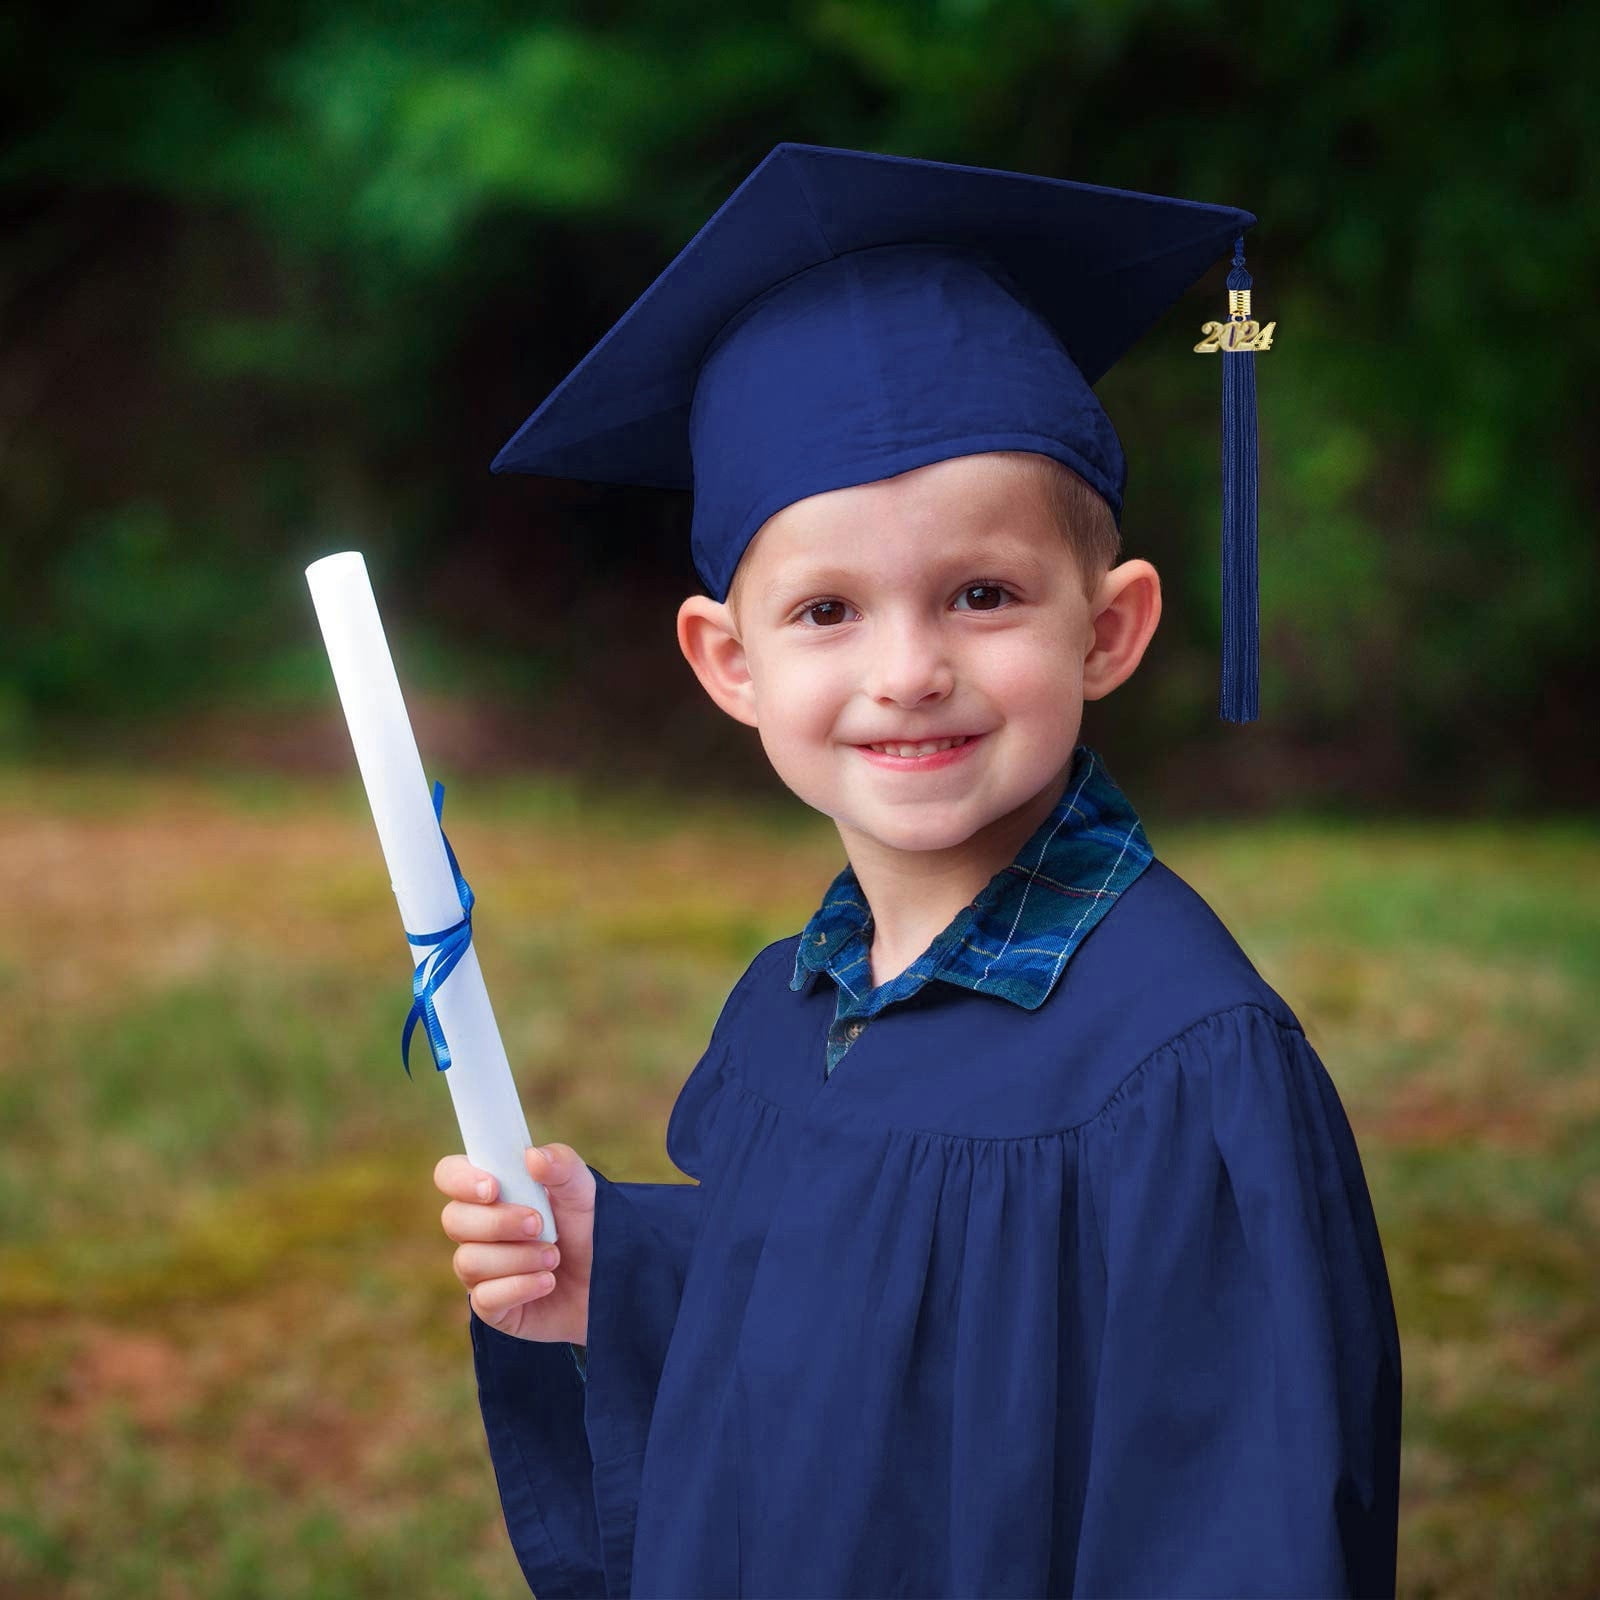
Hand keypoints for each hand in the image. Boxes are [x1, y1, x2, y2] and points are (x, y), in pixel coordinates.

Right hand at [435, 1143, 594, 1343]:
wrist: (610, 1282)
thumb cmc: (589, 1228)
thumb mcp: (583, 1191)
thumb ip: (562, 1166)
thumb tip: (531, 1156)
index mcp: (492, 1191)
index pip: (449, 1174)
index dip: (461, 1180)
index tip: (493, 1188)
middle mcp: (477, 1229)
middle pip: (454, 1219)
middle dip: (498, 1223)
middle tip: (538, 1225)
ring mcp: (481, 1269)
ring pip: (468, 1261)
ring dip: (517, 1258)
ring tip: (553, 1258)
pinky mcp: (491, 1306)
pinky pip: (484, 1299)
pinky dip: (519, 1287)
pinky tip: (547, 1282)